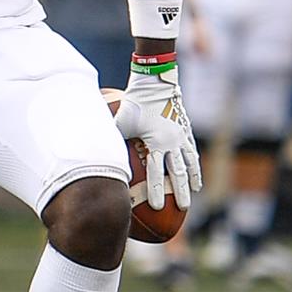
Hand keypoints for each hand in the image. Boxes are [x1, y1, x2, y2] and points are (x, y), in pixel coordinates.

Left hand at [113, 68, 201, 210]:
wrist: (156, 81)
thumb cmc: (135, 102)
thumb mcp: (121, 121)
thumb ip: (113, 137)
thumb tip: (96, 152)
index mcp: (158, 142)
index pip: (157, 173)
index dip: (156, 190)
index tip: (156, 207)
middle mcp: (173, 142)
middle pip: (178, 173)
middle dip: (180, 193)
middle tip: (182, 210)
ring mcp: (182, 136)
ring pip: (189, 163)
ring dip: (191, 180)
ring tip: (193, 194)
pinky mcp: (186, 130)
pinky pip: (192, 151)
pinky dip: (194, 164)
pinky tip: (195, 174)